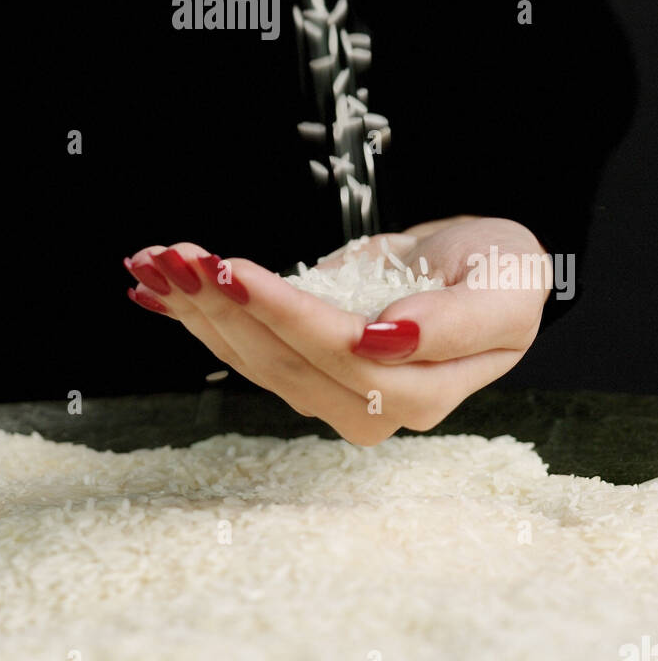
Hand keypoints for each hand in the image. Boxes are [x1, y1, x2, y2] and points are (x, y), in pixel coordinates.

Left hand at [124, 218, 551, 444]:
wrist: (481, 268)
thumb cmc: (501, 274)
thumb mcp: (505, 289)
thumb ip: (456, 323)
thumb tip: (387, 341)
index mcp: (419, 392)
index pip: (335, 353)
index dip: (280, 311)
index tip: (233, 269)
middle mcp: (366, 405)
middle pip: (278, 359)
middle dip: (220, 304)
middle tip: (176, 255)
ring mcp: (328, 390)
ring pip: (249, 356)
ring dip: (195, 308)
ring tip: (156, 260)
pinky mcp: (301, 365)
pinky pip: (242, 346)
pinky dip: (196, 315)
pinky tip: (154, 289)